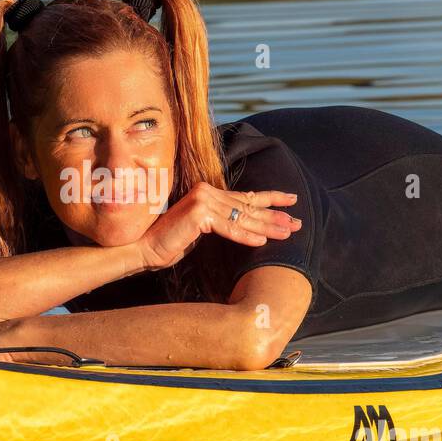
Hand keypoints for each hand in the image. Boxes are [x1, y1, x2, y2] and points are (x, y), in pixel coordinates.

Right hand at [136, 182, 301, 270]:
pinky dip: (246, 236)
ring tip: (288, 233)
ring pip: (242, 218)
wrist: (143, 248)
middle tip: (298, 222)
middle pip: (248, 207)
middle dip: (275, 216)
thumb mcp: (202, 231)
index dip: (271, 198)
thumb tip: (246, 228)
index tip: (292, 201)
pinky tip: (262, 242)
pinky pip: (229, 228)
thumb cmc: (170, 243)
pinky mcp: (199, 214)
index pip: (246, 196)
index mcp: (209, 194)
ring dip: (267, 227)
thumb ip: (221, 223)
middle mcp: (207, 192)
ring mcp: (203, 200)